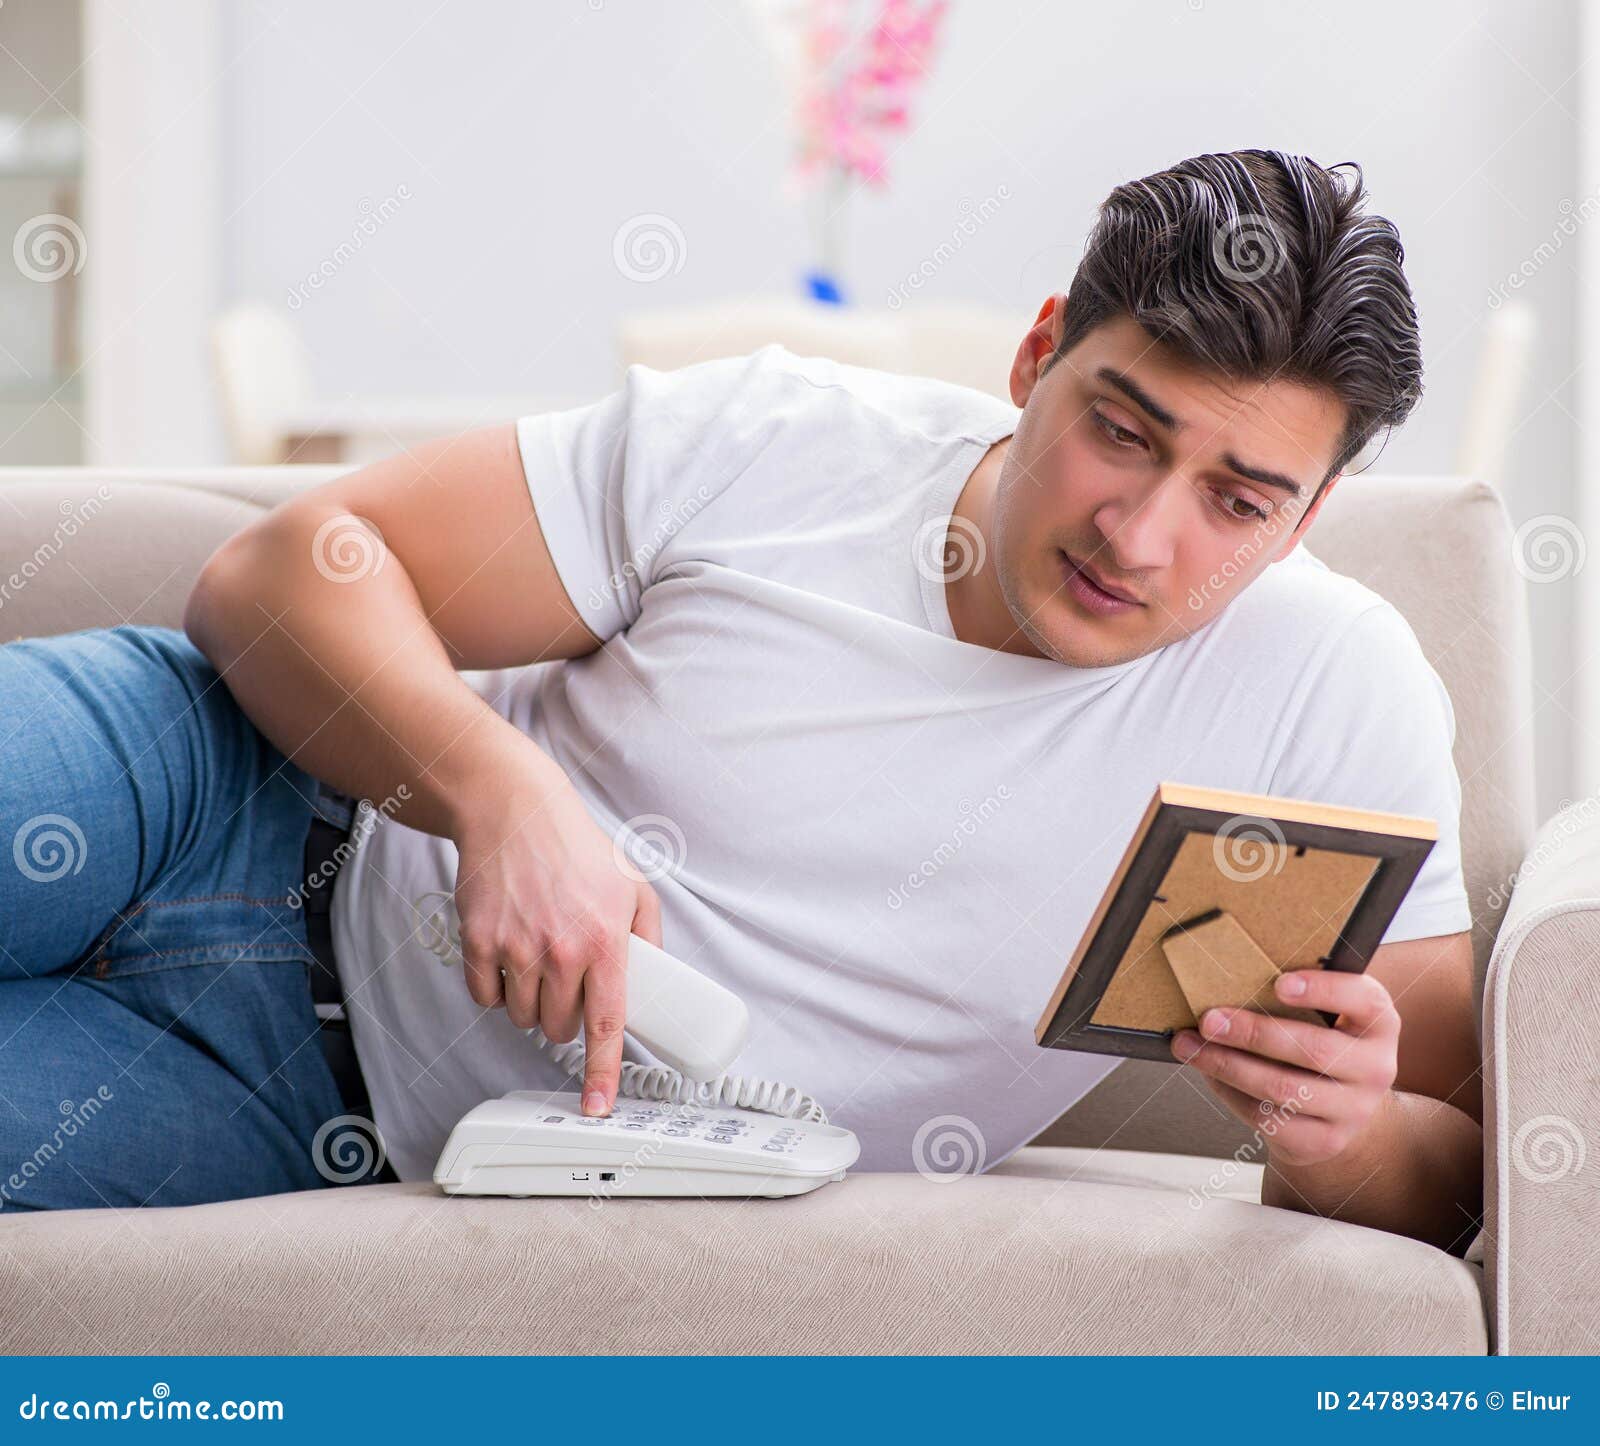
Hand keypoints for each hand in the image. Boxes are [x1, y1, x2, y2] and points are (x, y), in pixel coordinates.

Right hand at [450, 772, 661, 1115]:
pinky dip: (495, 991)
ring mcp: (516, 949)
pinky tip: (507, 958)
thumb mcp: (633, 884)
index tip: (599, 1104)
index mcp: (605, 940)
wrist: (515, 812)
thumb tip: (657, 975)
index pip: (607, 1024)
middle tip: (569, 984)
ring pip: (523, 1018)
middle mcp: (560, 950)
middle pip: (561, 1027)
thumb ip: (649, 933)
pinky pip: (485, 998)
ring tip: (539, 963)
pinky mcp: (479, 942)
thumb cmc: (575, 847)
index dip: (604, 1072)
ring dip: (532, 1006)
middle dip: (567, 1017)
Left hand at [1169, 969, 1400, 1166]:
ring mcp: (1354, 1110)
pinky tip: (1211, 1076)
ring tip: (1190, 1046)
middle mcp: (1376, 1068)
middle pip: (1313, 1050)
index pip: (1364, 1000)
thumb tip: (1226, 980)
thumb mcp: (1325, 1015)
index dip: (1324, 989)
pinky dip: (1231, 1095)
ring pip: (1283, 1089)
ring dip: (1228, 1065)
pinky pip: (1270, 1120)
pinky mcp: (1326, 1141)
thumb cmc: (1320, 1042)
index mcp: (1378, 1023)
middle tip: (1209, 1020)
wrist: (1341, 1108)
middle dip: (1253, 1033)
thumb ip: (1296, 996)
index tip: (1280, 982)